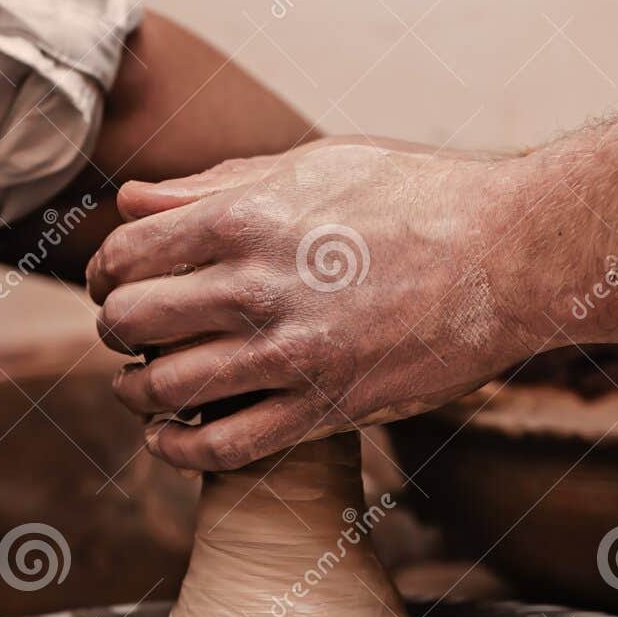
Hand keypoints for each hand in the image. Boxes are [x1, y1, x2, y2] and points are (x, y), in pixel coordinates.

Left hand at [86, 139, 548, 470]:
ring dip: (135, 392)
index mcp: (246, 218)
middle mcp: (256, 288)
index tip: (116, 282)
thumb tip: (129, 202)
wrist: (512, 254)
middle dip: (115, 330)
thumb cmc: (416, 196)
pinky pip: (223, 449)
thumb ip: (213, 186)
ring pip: (164, 390)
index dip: (105, 273)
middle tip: (128, 333)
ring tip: (142, 386)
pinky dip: (176, 450)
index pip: (126, 255)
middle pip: (131, 322)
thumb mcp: (312, 166)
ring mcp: (290, 355)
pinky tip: (168, 438)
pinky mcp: (325, 408)